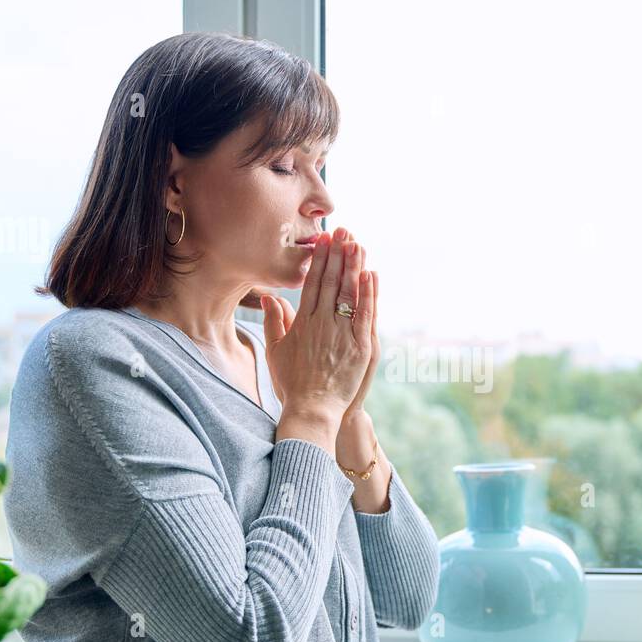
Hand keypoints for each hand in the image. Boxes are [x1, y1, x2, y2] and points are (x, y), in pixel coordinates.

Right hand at [259, 228, 371, 420]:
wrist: (312, 410)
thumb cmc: (292, 384)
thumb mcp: (275, 351)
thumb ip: (274, 322)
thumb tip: (270, 298)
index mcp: (303, 322)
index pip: (313, 283)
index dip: (320, 259)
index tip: (324, 240)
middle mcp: (322, 323)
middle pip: (332, 281)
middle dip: (338, 254)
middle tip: (344, 231)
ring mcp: (342, 334)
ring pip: (349, 293)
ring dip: (354, 267)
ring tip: (358, 244)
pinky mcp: (361, 347)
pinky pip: (366, 314)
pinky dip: (369, 294)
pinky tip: (371, 275)